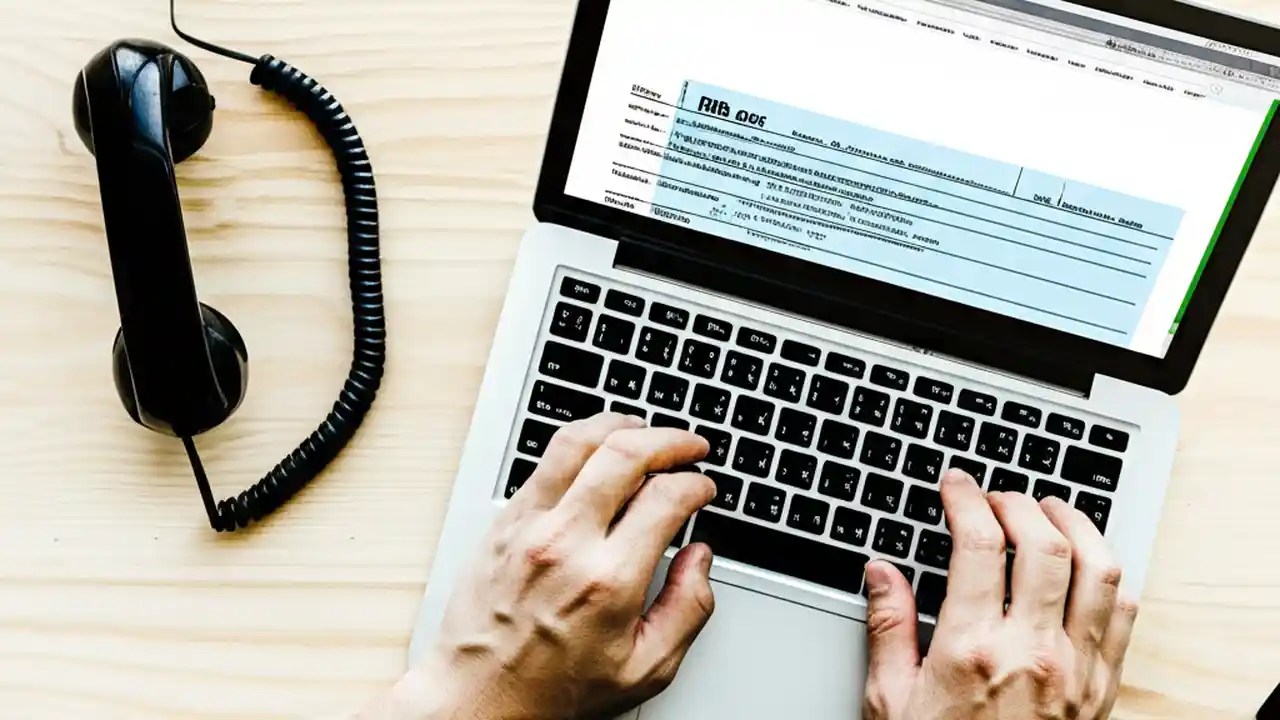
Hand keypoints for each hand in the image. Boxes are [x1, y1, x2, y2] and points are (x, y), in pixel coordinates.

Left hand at [395, 413, 716, 719]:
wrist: (478, 698)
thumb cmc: (554, 689)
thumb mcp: (645, 670)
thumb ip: (688, 610)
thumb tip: (700, 559)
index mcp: (608, 580)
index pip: (666, 498)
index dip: (697, 485)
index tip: (704, 488)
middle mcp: (566, 543)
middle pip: (625, 453)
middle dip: (670, 440)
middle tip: (690, 446)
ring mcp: (529, 526)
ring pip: (577, 442)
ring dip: (619, 425)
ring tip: (643, 429)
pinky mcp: (503, 522)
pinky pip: (543, 462)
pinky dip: (578, 444)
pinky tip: (597, 450)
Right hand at [863, 470, 1137, 719]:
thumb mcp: (890, 703)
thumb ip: (888, 629)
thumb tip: (880, 573)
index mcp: (971, 649)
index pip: (979, 543)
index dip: (967, 498)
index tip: (956, 485)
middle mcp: (1030, 652)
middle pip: (1044, 542)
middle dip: (1019, 502)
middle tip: (997, 496)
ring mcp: (1075, 669)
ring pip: (1099, 568)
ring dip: (1076, 526)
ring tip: (1050, 511)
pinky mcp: (1102, 688)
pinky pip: (1124, 614)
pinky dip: (1110, 576)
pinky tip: (1088, 565)